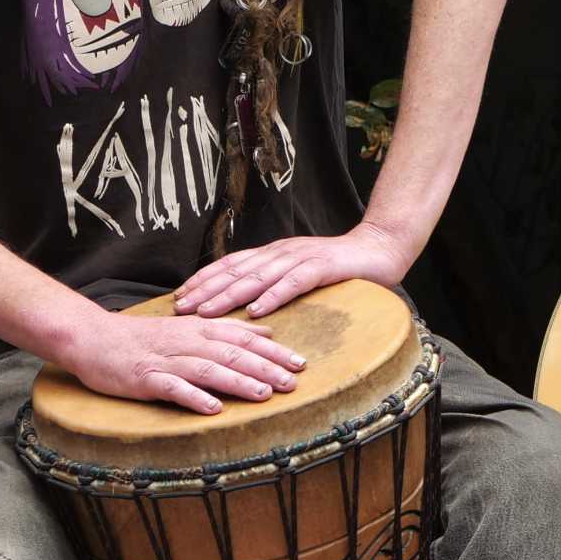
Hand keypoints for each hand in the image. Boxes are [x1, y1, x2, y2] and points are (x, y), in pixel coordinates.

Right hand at [67, 309, 306, 413]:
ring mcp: (166, 360)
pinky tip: (212, 409)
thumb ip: (227, 330)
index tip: (300, 363)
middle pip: (232, 353)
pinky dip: (193, 397)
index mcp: (199, 329)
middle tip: (292, 382)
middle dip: (265, 367)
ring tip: (263, 394)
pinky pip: (172, 388)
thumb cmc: (144, 337)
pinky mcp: (145, 378)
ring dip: (237, 382)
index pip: (243, 338)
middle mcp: (187, 342)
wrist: (94, 338)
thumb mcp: (188, 327)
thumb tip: (267, 331)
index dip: (273, 350)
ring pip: (208, 369)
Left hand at [173, 221, 414, 318]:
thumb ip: (275, 281)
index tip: (179, 297)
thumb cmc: (341, 267)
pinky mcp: (323, 267)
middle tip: (180, 308)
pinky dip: (272, 296)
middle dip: (206, 290)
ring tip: (206, 312)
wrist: (381, 248)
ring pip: (258, 277)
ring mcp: (301, 258)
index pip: (230, 264)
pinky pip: (293, 283)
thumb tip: (245, 302)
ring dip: (229, 295)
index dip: (203, 279)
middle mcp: (282, 252)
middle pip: (236, 271)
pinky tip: (256, 311)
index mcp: (274, 253)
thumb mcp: (300, 271)